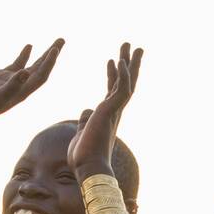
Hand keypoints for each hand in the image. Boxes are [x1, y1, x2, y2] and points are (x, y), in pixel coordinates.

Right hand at [0, 39, 63, 118]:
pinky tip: (29, 46)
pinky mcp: (2, 76)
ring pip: (33, 65)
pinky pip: (18, 63)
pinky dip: (24, 55)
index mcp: (23, 92)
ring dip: (43, 55)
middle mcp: (21, 86)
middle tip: (62, 40)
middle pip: (42, 68)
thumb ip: (12, 85)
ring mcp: (12, 80)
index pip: (41, 75)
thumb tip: (26, 73)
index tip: (55, 48)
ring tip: (55, 43)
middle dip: (52, 55)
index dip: (49, 62)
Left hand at [67, 42, 142, 179]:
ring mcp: (114, 111)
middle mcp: (114, 111)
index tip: (114, 59)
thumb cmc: (84, 156)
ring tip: (129, 46)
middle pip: (125, 83)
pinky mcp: (110, 111)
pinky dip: (121, 75)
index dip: (114, 74)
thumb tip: (86, 111)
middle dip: (129, 64)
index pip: (113, 90)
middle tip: (133, 47)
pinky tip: (118, 60)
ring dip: (128, 63)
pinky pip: (120, 89)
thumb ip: (84, 120)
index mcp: (107, 115)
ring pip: (126, 82)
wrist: (88, 168)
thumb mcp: (81, 132)